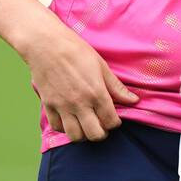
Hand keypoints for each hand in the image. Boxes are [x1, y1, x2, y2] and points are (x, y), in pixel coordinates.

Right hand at [20, 22, 138, 142]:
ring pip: (76, 136)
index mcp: (96, 93)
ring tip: (85, 124)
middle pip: (95, 135)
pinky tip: (69, 119)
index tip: (113, 118)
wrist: (46, 44)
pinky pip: (57, 127)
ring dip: (83, 134)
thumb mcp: (101, 65)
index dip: (115, 123)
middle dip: (101, 133)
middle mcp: (80, 103)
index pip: (111, 122)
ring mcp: (63, 106)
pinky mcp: (48, 105)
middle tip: (101, 124)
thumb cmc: (75, 51)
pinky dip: (65, 128)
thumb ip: (116, 87)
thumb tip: (134, 100)